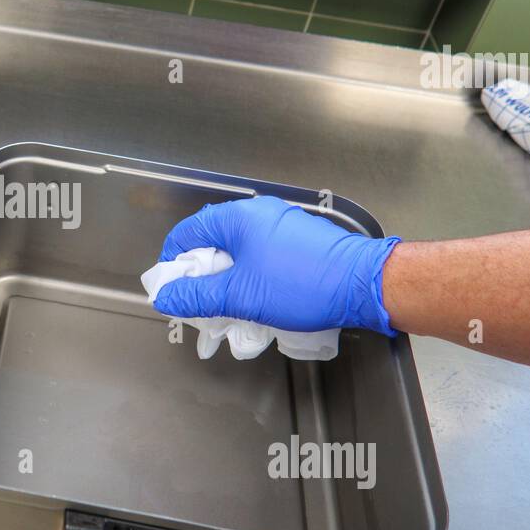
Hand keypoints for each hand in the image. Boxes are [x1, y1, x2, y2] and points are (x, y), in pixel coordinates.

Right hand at [152, 195, 400, 334]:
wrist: (364, 285)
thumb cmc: (301, 285)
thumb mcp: (240, 296)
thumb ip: (197, 297)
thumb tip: (166, 297)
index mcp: (238, 217)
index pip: (187, 233)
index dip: (174, 264)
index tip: (173, 291)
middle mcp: (258, 215)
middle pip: (212, 244)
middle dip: (202, 280)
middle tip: (201, 309)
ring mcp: (281, 227)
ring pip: (238, 255)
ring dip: (228, 284)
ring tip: (231, 314)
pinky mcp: (299, 243)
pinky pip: (261, 258)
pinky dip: (251, 281)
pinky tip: (259, 306)